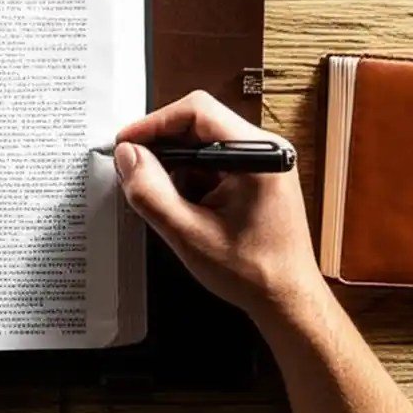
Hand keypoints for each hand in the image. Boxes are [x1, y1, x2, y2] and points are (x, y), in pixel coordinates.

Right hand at [113, 90, 323, 320]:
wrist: (287, 300)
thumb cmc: (252, 272)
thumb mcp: (189, 234)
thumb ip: (152, 192)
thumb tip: (127, 156)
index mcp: (258, 154)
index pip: (197, 111)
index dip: (154, 123)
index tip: (126, 143)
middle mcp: (265, 150)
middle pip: (198, 123)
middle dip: (162, 148)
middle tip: (134, 173)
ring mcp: (262, 162)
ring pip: (202, 144)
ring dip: (176, 168)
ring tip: (169, 204)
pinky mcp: (254, 176)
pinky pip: (212, 162)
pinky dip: (190, 180)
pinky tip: (186, 209)